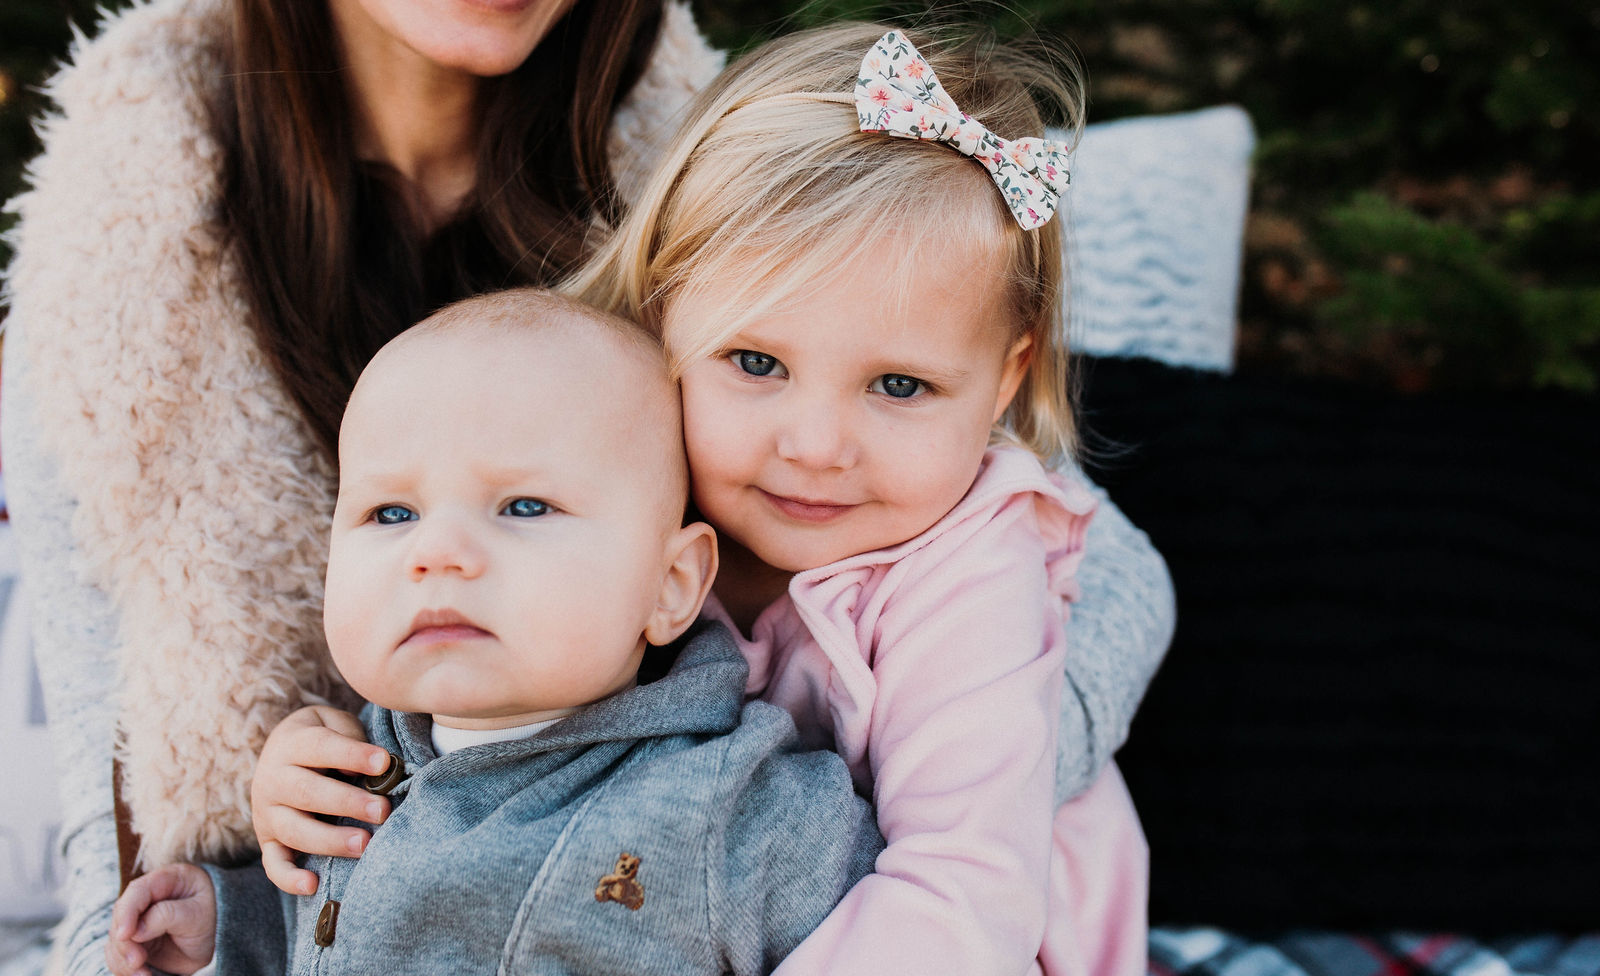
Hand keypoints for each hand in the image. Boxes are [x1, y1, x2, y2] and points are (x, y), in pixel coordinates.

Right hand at [107, 863, 215, 975]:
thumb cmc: (214, 918)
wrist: (221, 938)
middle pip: (121, 917)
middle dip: (125, 943)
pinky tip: (142, 975)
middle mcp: (147, 899)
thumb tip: (136, 930)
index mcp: (166, 880)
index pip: (137, 892)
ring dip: (123, 959)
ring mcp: (138, 921)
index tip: (125, 935)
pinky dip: (125, 968)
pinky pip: (119, 955)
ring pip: (116, 939)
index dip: (127, 913)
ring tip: (143, 974)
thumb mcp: (197, 915)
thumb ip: (168, 916)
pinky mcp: (135, 941)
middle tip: (137, 961)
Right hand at [251, 705, 391, 894]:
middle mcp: (273, 779)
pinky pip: (273, 864)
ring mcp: (267, 813)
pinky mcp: (268, 841)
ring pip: (295, 830)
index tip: (384, 762)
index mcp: (292, 744)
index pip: (321, 747)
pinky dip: (289, 878)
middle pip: (307, 792)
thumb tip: (365, 767)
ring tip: (364, 844)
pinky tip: (312, 886)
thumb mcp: (334, 723)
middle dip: (347, 803)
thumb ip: (348, 738)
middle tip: (382, 811)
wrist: (283, 750)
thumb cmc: (324, 738)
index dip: (353, 755)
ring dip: (330, 840)